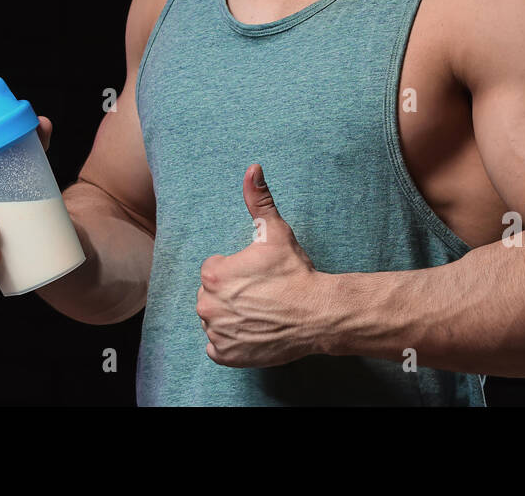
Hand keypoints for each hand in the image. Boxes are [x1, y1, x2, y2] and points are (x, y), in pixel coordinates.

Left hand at [197, 164, 327, 367]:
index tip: (257, 275)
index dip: (237, 271)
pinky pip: (217, 346)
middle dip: (231, 294)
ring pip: (215, 320)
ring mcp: (216, 333)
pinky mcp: (225, 355)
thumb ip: (258, 199)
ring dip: (231, 317)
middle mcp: (207, 305)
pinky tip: (253, 331)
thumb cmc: (294, 272)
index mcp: (213, 274)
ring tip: (259, 312)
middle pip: (211, 296)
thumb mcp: (274, 231)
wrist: (317, 313)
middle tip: (260, 294)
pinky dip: (231, 342)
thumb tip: (252, 169)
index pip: (214, 270)